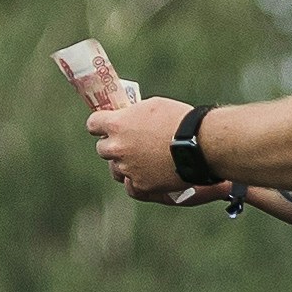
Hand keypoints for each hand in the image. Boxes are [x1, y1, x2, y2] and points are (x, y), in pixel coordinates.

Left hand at [87, 92, 201, 201]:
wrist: (198, 145)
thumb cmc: (177, 119)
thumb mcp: (150, 106)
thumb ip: (133, 115)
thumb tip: (128, 117)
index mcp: (116, 124)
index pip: (93, 124)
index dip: (99, 125)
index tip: (103, 126)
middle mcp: (118, 148)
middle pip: (103, 149)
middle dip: (112, 145)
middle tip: (124, 144)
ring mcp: (128, 168)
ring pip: (116, 169)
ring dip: (123, 164)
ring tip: (137, 161)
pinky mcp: (142, 185)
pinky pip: (132, 185)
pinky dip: (138, 180)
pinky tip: (147, 174)